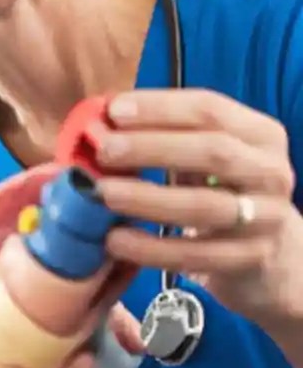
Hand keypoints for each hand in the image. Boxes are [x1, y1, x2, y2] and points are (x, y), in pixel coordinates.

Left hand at [92, 89, 302, 322]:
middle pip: (212, 152)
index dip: (160, 108)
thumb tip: (96, 125)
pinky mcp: (250, 259)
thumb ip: (161, 137)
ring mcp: (266, 218)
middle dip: (152, 148)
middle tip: (104, 151)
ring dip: (146, 198)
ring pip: (204, 206)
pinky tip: (115, 240)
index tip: (114, 110)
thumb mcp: (202, 156)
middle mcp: (270, 172)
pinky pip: (195, 255)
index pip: (210, 109)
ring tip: (101, 194)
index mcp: (259, 134)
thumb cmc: (221, 189)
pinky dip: (150, 248)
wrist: (271, 252)